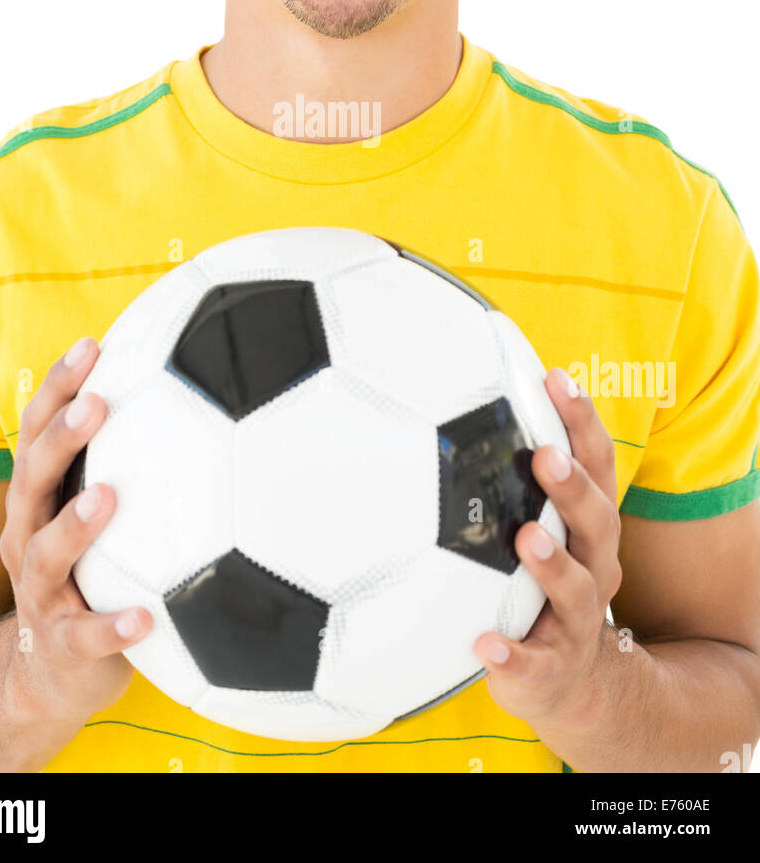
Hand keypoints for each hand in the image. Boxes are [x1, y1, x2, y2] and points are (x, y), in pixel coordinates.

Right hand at [0, 338, 151, 730]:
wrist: (49, 672)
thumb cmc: (84, 570)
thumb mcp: (88, 510)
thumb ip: (126, 460)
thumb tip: (193, 384)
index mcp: (37, 499)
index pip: (38, 431)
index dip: (58, 387)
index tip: (92, 346)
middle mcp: (28, 535)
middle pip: (32, 479)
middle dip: (61, 440)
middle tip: (96, 406)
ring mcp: (41, 591)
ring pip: (46, 553)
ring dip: (75, 523)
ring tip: (107, 496)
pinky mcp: (63, 645)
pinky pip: (86, 636)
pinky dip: (112, 627)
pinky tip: (144, 618)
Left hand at [473, 366, 621, 733]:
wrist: (573, 682)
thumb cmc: (545, 583)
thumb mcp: (547, 525)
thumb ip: (519, 475)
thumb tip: (464, 395)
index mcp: (591, 525)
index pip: (598, 463)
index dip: (582, 420)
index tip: (556, 379)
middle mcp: (595, 565)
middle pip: (597, 520)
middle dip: (573, 487)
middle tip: (544, 457)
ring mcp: (576, 620)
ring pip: (577, 589)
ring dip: (553, 563)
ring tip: (527, 538)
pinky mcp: (549, 668)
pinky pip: (533, 664)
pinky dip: (512, 656)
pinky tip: (487, 644)